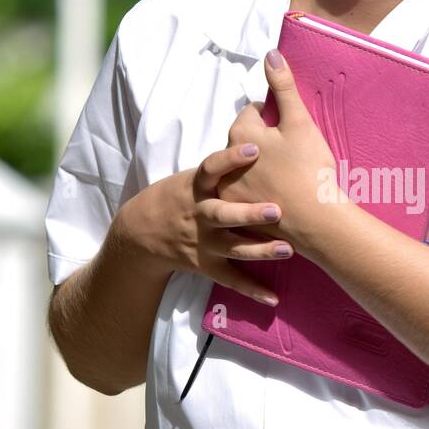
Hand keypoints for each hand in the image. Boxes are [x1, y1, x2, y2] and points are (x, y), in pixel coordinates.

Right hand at [115, 142, 294, 304]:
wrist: (140, 234)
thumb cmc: (175, 198)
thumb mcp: (190, 178)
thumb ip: (221, 167)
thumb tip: (256, 129)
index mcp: (196, 188)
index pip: (211, 168)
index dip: (230, 158)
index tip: (254, 147)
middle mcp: (200, 215)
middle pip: (225, 214)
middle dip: (250, 213)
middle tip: (277, 210)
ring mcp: (204, 243)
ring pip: (234, 247)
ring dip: (261, 250)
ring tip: (288, 250)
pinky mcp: (206, 265)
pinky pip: (231, 279)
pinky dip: (252, 290)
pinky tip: (274, 298)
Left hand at [218, 49, 339, 254]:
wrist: (315, 221)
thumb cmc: (309, 168)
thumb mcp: (299, 121)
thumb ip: (283, 86)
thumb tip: (270, 53)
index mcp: (239, 133)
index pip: (250, 112)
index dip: (272, 118)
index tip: (289, 132)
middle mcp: (225, 161)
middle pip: (244, 141)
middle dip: (262, 144)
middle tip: (289, 156)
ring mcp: (227, 189)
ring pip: (241, 168)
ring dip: (256, 169)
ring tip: (283, 178)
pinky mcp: (235, 213)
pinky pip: (243, 195)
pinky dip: (255, 194)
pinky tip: (276, 197)